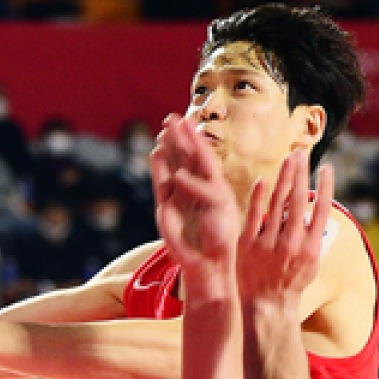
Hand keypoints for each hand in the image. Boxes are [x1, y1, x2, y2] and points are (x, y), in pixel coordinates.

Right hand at [151, 114, 240, 272]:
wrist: (209, 260)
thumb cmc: (222, 235)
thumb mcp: (220, 206)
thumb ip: (201, 188)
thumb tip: (179, 174)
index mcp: (214, 185)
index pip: (203, 156)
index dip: (195, 138)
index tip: (188, 119)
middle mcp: (195, 187)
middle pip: (184, 157)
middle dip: (178, 138)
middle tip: (170, 118)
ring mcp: (179, 196)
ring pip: (171, 167)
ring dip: (167, 149)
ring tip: (162, 131)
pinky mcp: (166, 207)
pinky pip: (161, 183)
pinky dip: (159, 168)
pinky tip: (156, 153)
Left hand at [236, 150, 333, 305]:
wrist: (268, 305)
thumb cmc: (292, 282)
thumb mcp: (312, 262)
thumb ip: (314, 236)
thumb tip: (316, 211)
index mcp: (311, 246)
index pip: (322, 209)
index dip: (326, 186)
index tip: (326, 168)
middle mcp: (291, 242)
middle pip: (298, 200)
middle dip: (302, 173)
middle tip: (303, 152)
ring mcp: (269, 242)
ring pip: (277, 203)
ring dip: (284, 177)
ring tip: (289, 159)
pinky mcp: (248, 243)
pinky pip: (254, 214)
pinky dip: (259, 196)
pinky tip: (263, 180)